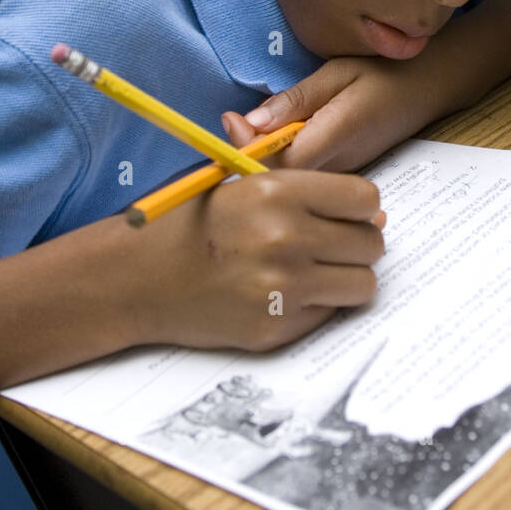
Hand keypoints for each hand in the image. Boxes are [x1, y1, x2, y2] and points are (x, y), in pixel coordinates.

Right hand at [132, 169, 383, 350]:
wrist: (136, 279)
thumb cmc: (189, 223)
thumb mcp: (239, 180)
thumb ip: (304, 184)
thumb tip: (374, 208)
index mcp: (278, 192)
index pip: (365, 199)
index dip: (361, 206)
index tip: (348, 213)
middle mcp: (285, 238)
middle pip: (371, 243)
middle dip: (358, 242)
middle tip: (332, 244)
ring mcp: (282, 288)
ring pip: (362, 284)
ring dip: (347, 277)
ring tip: (317, 271)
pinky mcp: (276, 329)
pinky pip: (330, 315)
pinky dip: (318, 305)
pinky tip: (286, 293)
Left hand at [221, 54, 454, 174]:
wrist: (432, 85)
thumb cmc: (386, 71)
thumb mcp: (338, 72)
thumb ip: (298, 99)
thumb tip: (253, 120)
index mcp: (337, 136)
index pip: (283, 162)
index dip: (249, 149)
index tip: (230, 118)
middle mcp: (340, 163)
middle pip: (283, 176)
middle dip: (249, 152)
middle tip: (231, 119)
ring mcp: (344, 170)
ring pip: (293, 178)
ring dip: (265, 156)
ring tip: (245, 126)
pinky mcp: (345, 169)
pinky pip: (307, 173)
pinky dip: (284, 157)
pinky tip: (275, 135)